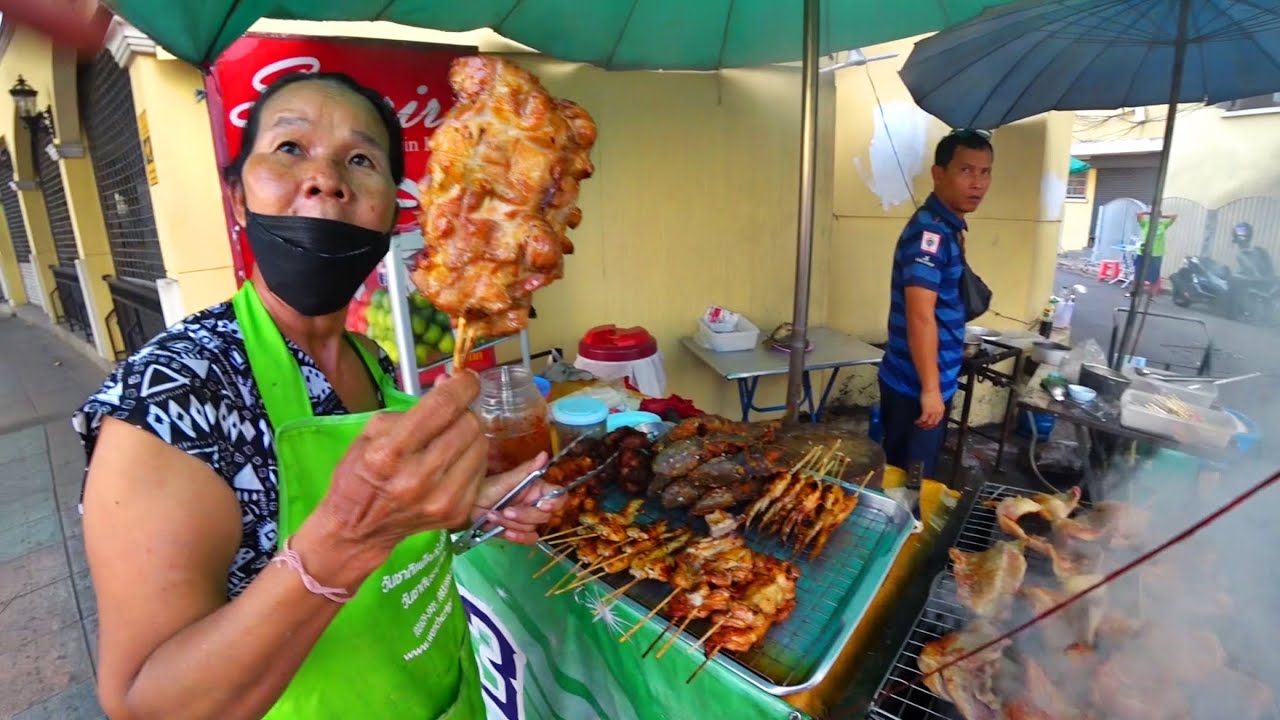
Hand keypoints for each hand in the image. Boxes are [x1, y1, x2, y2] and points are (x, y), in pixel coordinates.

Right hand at [313, 372, 488, 559]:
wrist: (359, 528)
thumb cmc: (360, 474)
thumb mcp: (373, 431)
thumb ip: (414, 408)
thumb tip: (449, 384)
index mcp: (391, 453)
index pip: (444, 407)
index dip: (463, 385)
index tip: (468, 379)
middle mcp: (419, 478)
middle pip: (469, 425)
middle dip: (464, 412)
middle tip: (451, 415)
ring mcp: (442, 499)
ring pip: (481, 446)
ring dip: (470, 436)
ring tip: (449, 439)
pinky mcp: (457, 513)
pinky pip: (481, 470)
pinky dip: (471, 459)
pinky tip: (452, 461)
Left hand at [468, 452, 567, 544]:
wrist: (468, 507)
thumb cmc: (485, 489)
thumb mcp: (506, 479)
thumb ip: (527, 470)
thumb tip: (545, 455)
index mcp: (536, 488)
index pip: (558, 496)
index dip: (555, 502)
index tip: (543, 505)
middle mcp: (535, 504)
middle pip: (545, 515)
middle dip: (524, 515)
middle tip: (507, 511)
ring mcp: (527, 519)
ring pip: (533, 527)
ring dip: (512, 524)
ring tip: (495, 516)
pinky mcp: (519, 532)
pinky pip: (529, 539)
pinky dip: (518, 537)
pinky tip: (506, 532)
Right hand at [917, 389, 944, 428]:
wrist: (931, 388)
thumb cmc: (933, 392)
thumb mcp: (936, 402)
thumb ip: (935, 407)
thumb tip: (930, 410)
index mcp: (941, 410)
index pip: (938, 420)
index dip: (933, 424)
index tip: (929, 425)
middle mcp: (938, 412)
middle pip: (933, 423)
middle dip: (927, 426)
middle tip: (923, 427)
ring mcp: (932, 412)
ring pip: (927, 422)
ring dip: (922, 424)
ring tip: (918, 424)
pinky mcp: (926, 411)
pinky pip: (922, 419)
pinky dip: (919, 421)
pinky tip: (916, 421)